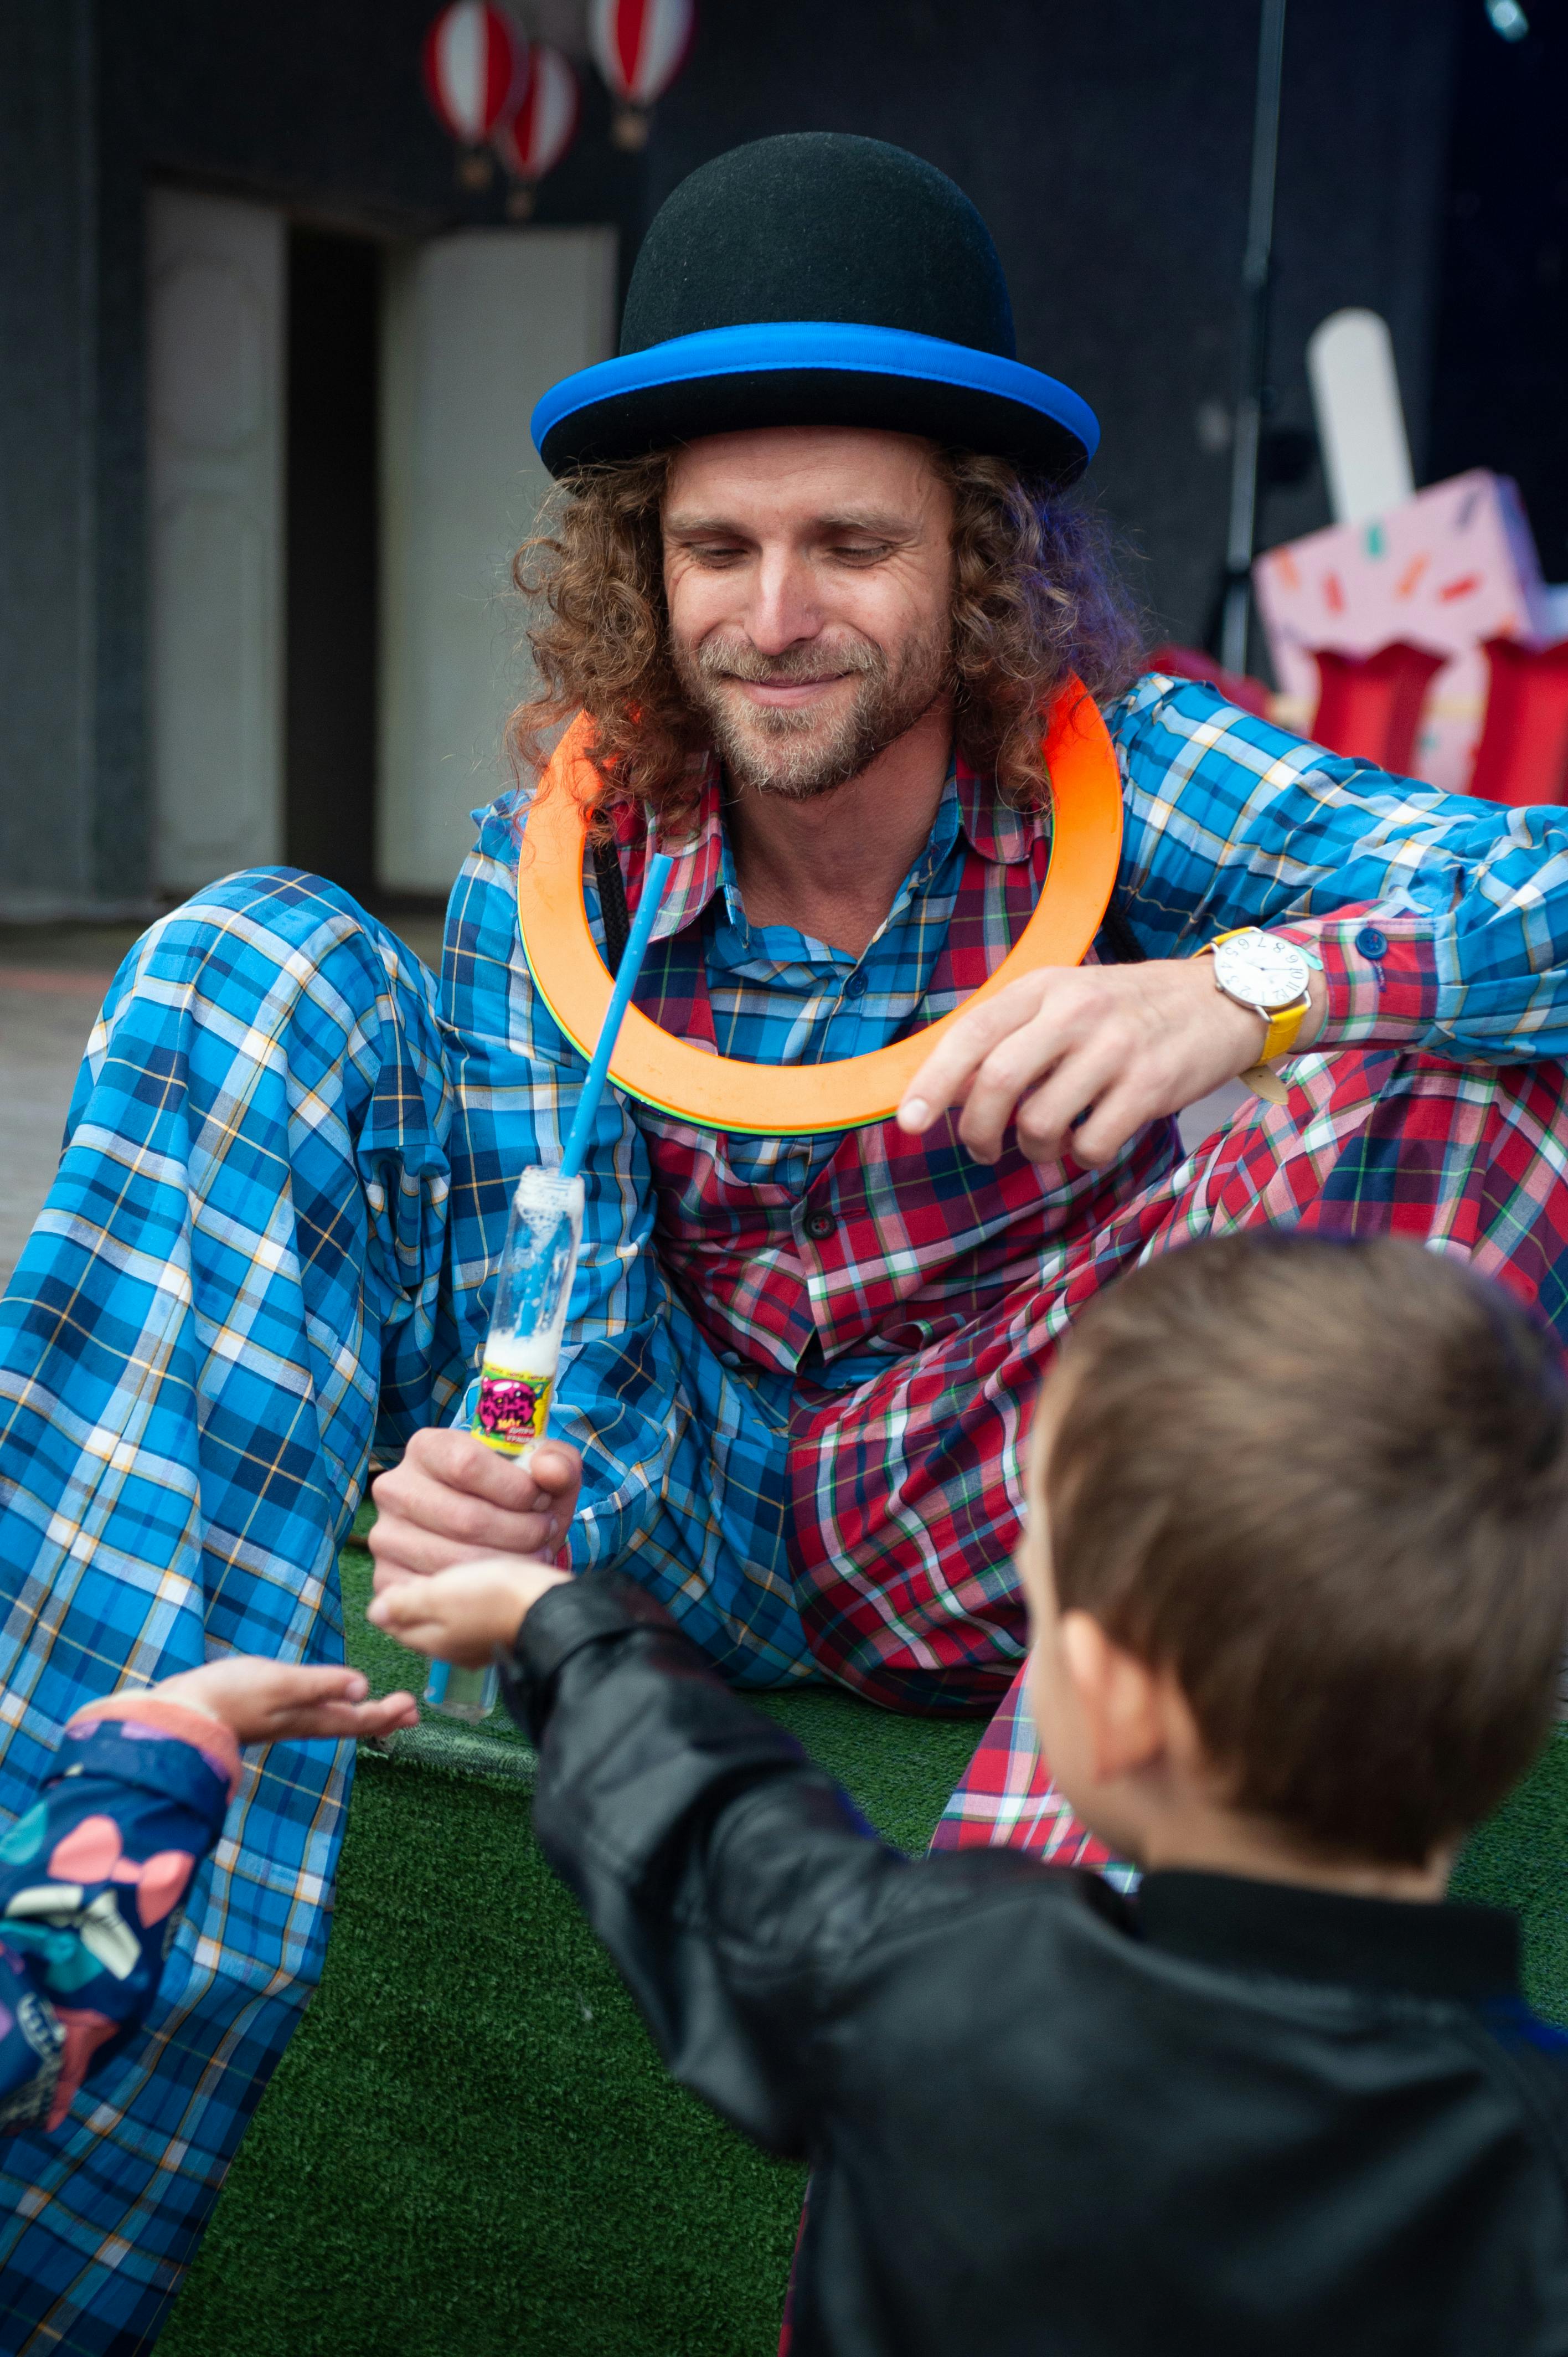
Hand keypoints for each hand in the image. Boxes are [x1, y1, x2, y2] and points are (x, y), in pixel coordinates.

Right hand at [150, 1659, 419, 1744]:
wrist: (178, 1716)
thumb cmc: (229, 1696)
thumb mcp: (279, 1683)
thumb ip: (320, 1685)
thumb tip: (363, 1687)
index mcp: (308, 1718)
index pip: (358, 1720)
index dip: (387, 1714)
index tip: (413, 1706)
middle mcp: (299, 1723)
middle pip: (349, 1723)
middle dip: (381, 1717)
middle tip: (410, 1712)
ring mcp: (281, 1719)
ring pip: (330, 1719)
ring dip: (359, 1713)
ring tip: (378, 1707)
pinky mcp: (263, 1711)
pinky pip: (309, 1712)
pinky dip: (328, 1706)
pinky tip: (322, 1700)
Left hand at [366, 1557, 569, 1667]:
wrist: (550, 1608)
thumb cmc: (494, 1598)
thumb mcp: (440, 1595)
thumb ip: (405, 1605)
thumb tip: (374, 1613)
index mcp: (430, 1641)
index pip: (394, 1623)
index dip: (392, 1597)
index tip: (401, 1572)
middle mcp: (451, 1650)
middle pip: (420, 1623)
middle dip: (416, 1600)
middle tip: (422, 1570)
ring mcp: (478, 1645)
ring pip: (447, 1620)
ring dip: (443, 1599)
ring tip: (450, 1572)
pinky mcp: (501, 1633)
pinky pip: (473, 1618)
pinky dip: (469, 1602)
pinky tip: (479, 1585)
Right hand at [369, 1429, 581, 1589]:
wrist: (490, 1541)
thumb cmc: (515, 1500)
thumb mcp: (544, 1473)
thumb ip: (557, 1462)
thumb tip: (548, 1470)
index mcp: (426, 1448)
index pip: (467, 1465)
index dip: (515, 1489)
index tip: (542, 1501)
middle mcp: (394, 1488)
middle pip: (465, 1518)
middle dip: (520, 1532)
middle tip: (545, 1535)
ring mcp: (385, 1536)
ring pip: (454, 1561)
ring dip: (507, 1564)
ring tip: (532, 1557)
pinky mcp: (386, 1579)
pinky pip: (435, 1594)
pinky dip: (477, 1595)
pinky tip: (499, 1582)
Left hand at [897, 957, 1324, 1167]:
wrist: (1221, 1001)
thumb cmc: (1128, 1009)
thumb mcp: (1066, 998)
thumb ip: (1013, 1035)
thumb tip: (951, 1095)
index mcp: (1044, 985)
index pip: (971, 1034)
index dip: (933, 1084)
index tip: (910, 1124)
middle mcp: (1076, 1011)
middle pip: (997, 1082)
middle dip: (977, 1130)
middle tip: (982, 1149)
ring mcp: (1115, 1048)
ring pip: (1041, 1121)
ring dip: (1034, 1148)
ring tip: (1047, 1143)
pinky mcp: (1150, 1086)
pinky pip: (1091, 1144)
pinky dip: (1080, 1159)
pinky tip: (1090, 1144)